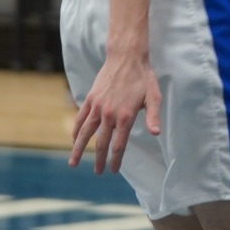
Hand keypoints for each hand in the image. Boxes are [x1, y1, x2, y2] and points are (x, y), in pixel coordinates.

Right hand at [70, 48, 161, 174]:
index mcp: (126, 116)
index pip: (119, 145)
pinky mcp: (90, 99)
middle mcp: (109, 114)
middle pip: (101, 143)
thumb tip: (156, 133)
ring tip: (73, 163)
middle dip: (99, 159)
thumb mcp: (154, 96)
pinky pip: (80, 118)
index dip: (116, 160)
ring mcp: (97, 107)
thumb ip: (153, 116)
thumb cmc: (143, 77)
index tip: (113, 171)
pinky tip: (73, 140)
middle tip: (97, 172)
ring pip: (85, 133)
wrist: (126, 57)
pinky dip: (75, 130)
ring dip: (78, 149)